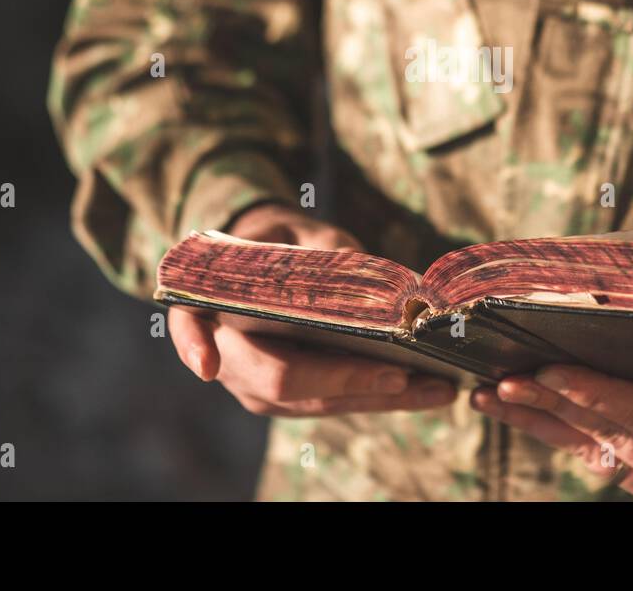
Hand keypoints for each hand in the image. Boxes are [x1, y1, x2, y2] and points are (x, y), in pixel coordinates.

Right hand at [167, 202, 456, 415]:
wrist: (260, 264)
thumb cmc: (273, 241)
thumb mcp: (289, 229)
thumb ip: (318, 244)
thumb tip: (365, 268)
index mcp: (205, 310)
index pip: (194, 332)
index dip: (196, 347)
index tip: (207, 363)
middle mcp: (225, 359)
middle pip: (281, 381)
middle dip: (345, 381)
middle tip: (401, 375)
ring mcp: (257, 387)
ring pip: (318, 403)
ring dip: (380, 399)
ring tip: (438, 387)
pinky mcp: (292, 399)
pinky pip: (338, 403)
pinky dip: (385, 398)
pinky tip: (430, 390)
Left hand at [471, 366, 632, 500]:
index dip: (601, 394)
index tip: (553, 370)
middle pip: (613, 435)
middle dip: (554, 405)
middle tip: (504, 380)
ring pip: (596, 450)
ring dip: (542, 422)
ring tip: (491, 395)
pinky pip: (601, 461)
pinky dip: (560, 435)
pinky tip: (524, 414)